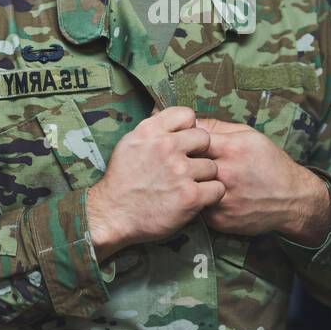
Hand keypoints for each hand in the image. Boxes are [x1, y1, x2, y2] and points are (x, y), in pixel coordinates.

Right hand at [86, 106, 222, 259]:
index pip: (187, 114)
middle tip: (189, 167)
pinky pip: (217, 189)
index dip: (189, 129)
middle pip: (205, 139)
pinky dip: (210, 196)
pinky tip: (197, 199)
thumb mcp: (130, 143)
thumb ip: (153, 129)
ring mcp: (180, 172)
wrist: (112, 214)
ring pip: (213, 167)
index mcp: (151, 130)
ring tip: (189, 186)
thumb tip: (170, 117)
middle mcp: (166, 147)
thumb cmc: (121, 180)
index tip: (184, 143)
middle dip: (200, 153)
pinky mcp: (190, 196)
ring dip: (204, 178)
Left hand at [193, 118, 330, 244]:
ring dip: (188, 184)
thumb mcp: (250, 136)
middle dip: (182, 163)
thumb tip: (190, 122)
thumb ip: (218, 127)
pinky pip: (198, 208)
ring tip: (189, 180)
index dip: (183, 140)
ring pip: (189, 187)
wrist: (292, 200)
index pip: (192, 139)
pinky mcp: (220, 219)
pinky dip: (199, 202)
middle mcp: (227, 174)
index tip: (180, 143)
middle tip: (177, 163)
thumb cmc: (271, 164)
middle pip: (187, 164)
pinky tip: (205, 197)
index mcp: (233, 148)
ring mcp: (223, 199)